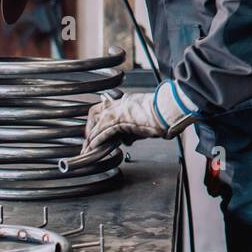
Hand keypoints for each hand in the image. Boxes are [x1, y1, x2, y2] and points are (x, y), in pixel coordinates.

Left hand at [79, 82, 198, 156]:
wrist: (164, 110)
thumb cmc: (161, 113)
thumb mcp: (146, 116)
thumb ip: (135, 126)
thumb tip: (131, 138)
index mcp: (125, 101)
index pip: (105, 107)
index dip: (98, 118)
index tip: (95, 127)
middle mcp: (117, 105)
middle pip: (94, 113)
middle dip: (89, 127)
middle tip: (88, 139)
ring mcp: (115, 113)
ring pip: (95, 126)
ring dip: (90, 139)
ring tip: (86, 150)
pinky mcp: (116, 123)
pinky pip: (101, 134)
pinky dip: (95, 142)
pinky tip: (91, 148)